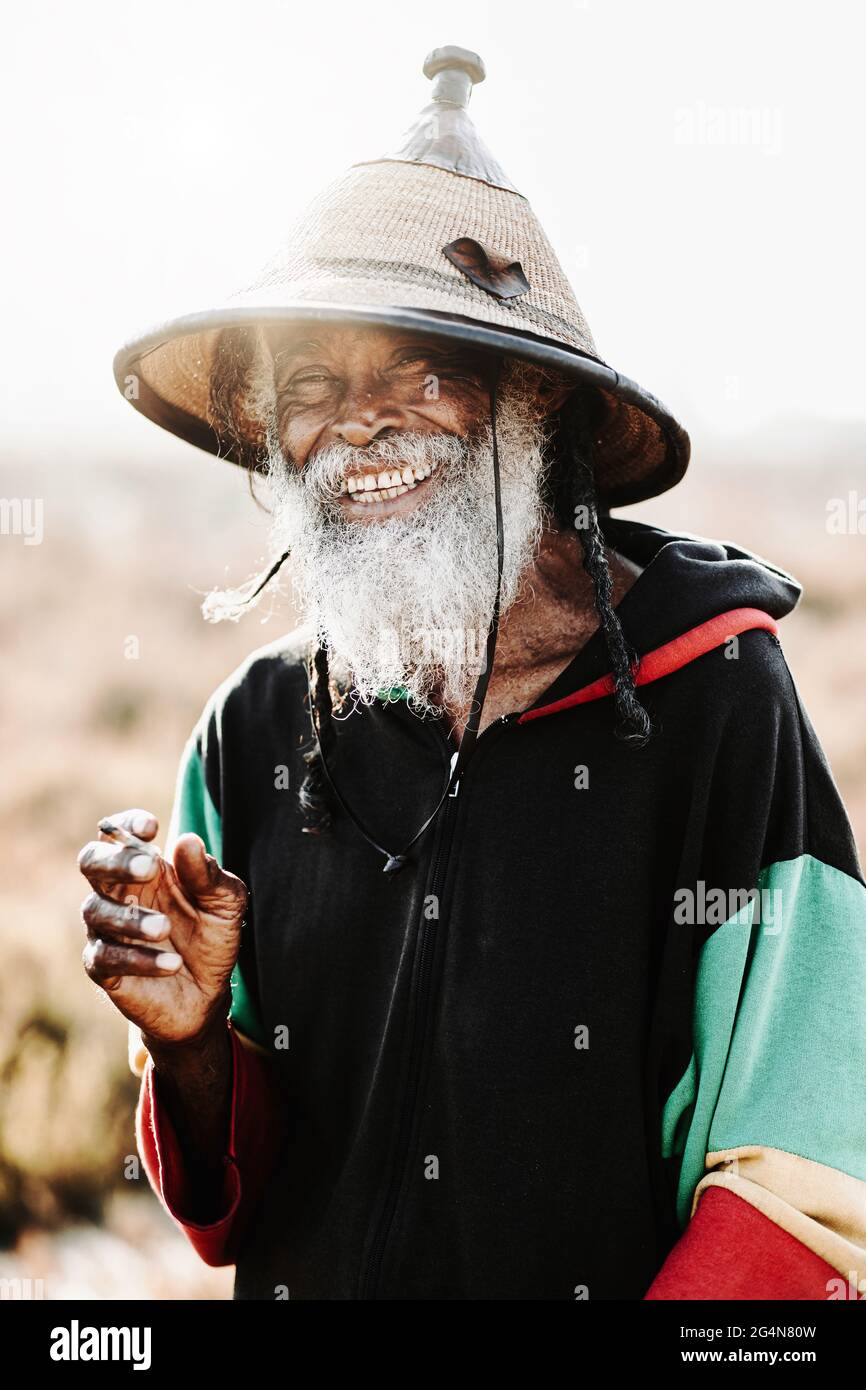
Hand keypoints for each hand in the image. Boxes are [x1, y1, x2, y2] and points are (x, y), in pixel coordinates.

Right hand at [78, 809, 247, 1046]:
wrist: (209, 994)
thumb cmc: (212, 937)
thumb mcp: (224, 904)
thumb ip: (208, 875)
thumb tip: (188, 841)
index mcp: (145, 868)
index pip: (117, 833)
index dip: (126, 824)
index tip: (151, 827)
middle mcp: (119, 893)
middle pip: (91, 862)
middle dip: (114, 860)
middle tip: (149, 867)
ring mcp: (107, 929)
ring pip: (95, 911)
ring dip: (131, 918)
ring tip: (165, 929)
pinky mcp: (105, 969)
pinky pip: (105, 957)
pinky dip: (138, 959)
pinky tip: (172, 964)